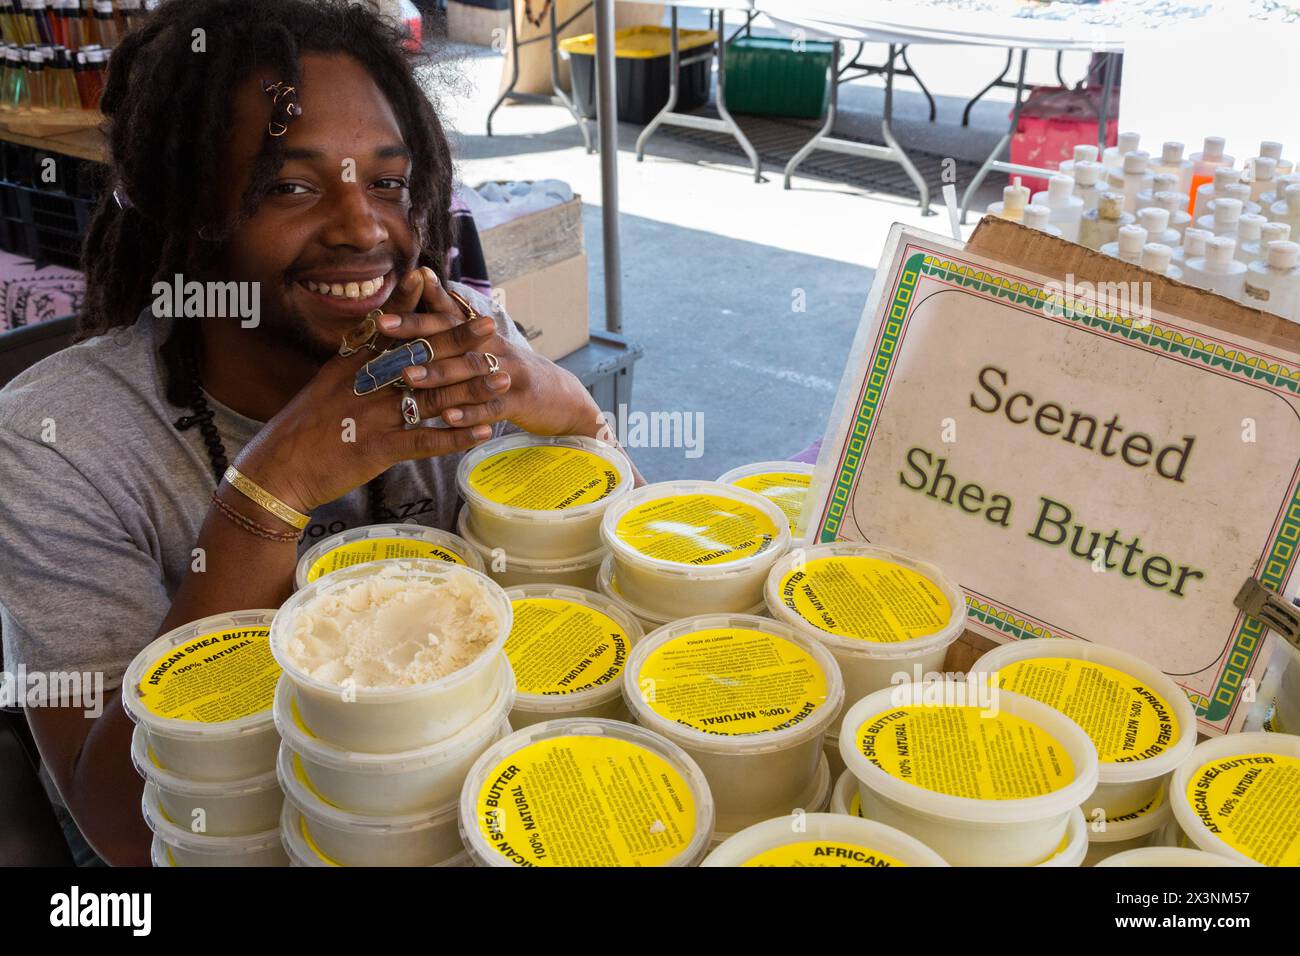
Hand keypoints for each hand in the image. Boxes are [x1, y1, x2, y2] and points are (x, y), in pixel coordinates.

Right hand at [230, 268, 497, 513]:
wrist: (277, 469)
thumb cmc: (303, 429)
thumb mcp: (326, 384)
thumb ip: (353, 361)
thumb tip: (372, 335)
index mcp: (352, 367)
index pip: (388, 330)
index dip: (413, 304)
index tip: (435, 279)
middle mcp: (366, 385)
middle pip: (420, 357)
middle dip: (458, 339)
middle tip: (489, 324)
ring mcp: (374, 416)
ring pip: (432, 397)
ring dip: (471, 387)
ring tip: (503, 377)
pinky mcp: (379, 449)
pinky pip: (426, 441)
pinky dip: (457, 436)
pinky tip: (484, 430)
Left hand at [376, 268, 601, 437]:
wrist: (563, 399)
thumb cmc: (513, 373)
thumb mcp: (487, 347)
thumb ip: (456, 326)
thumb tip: (424, 292)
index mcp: (482, 336)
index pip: (448, 316)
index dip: (418, 309)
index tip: (384, 307)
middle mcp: (494, 348)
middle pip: (453, 336)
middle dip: (417, 332)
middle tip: (384, 328)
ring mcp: (509, 374)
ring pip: (469, 371)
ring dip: (438, 373)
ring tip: (407, 376)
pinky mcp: (521, 402)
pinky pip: (492, 406)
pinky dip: (470, 413)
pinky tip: (448, 418)